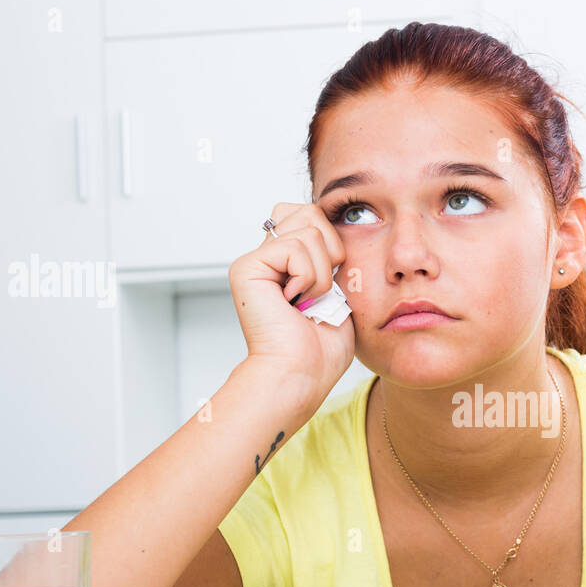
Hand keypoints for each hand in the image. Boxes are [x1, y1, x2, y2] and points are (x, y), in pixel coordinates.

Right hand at [227, 201, 355, 415]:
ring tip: (307, 302)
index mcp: (288, 262)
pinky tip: (294, 302)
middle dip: (332, 251)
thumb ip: (332, 258)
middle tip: (320, 292)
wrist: (301, 374)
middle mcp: (268, 256)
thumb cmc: (320, 349)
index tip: (330, 286)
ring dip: (322, 273)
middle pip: (310, 211)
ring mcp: (255, 260)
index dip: (333, 244)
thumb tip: (337, 226)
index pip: (313, 216)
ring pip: (309, 227)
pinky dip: (309, 277)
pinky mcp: (246, 266)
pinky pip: (295, 246)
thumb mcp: (339, 293)